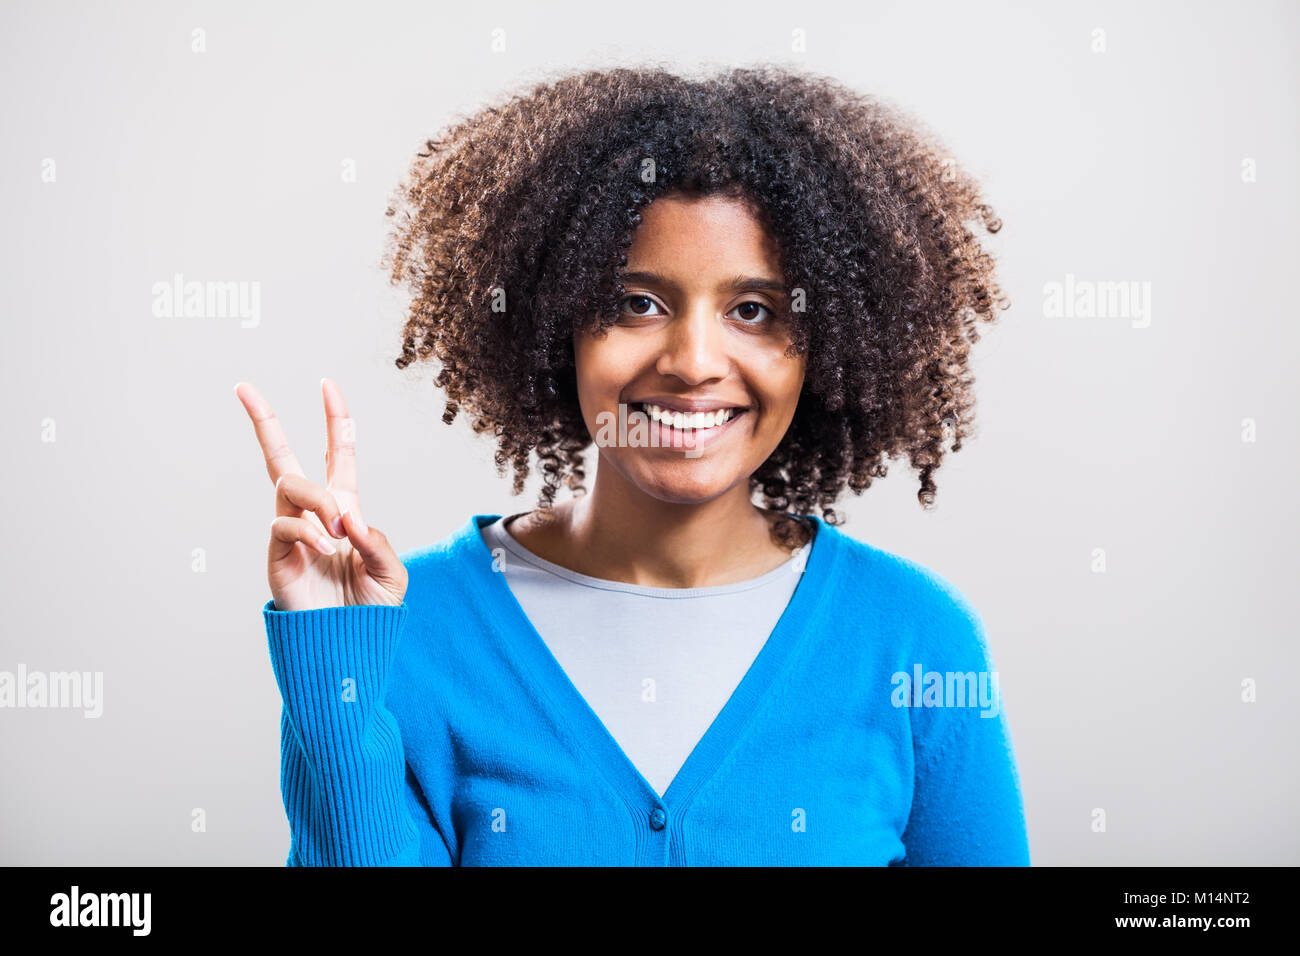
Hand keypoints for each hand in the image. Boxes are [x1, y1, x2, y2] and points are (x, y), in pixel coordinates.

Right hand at [235, 379, 407, 610]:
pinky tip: (328, 550)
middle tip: (244, 387)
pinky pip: (283, 524)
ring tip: (338, 532)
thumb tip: (347, 517)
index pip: (338, 455)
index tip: (327, 386)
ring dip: (318, 499)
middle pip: (283, 458)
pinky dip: (308, 531)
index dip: (336, 421)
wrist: (349, 646)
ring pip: (289, 484)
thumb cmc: (371, 610)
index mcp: (346, 510)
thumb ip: (375, 538)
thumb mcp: (391, 570)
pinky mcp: (277, 556)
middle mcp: (314, 514)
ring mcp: (291, 533)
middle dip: (265, 421)